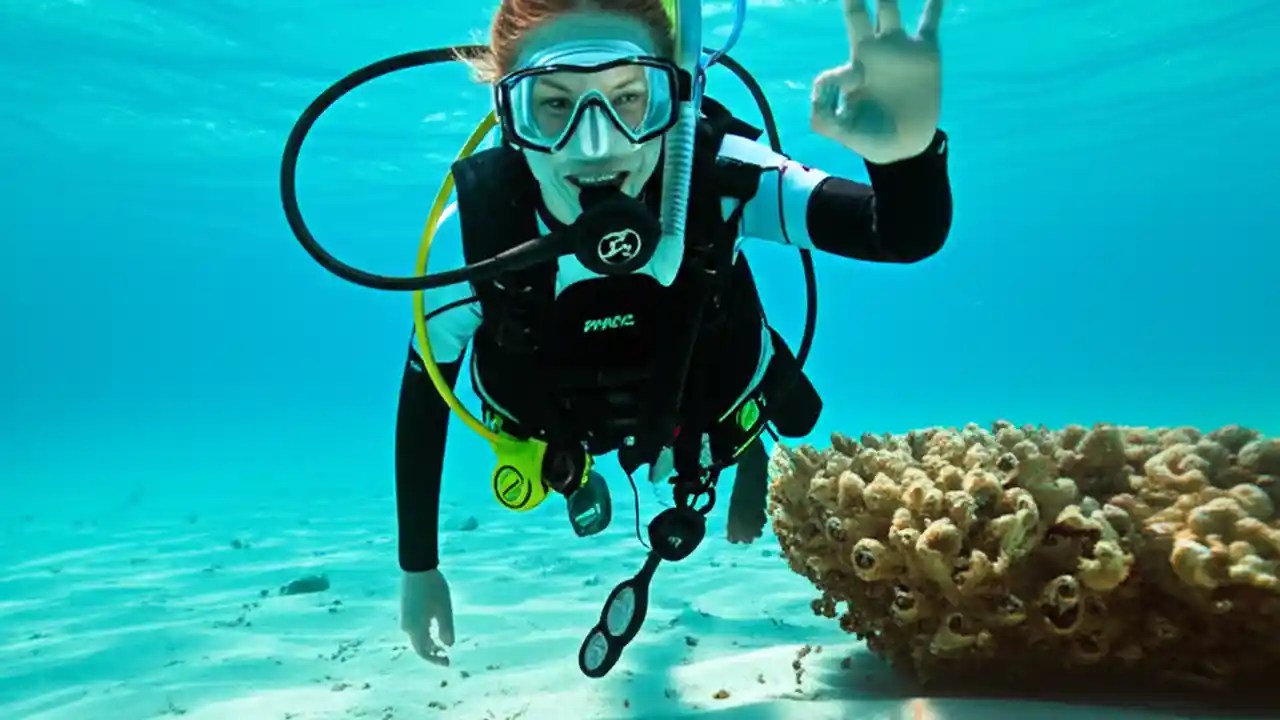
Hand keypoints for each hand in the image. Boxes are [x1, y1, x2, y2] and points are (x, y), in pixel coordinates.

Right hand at [400, 569, 454, 665]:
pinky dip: (424, 634)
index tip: (448, 662)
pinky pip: (414, 629)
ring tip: (442, 645)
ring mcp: (405, 618)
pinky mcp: (406, 610)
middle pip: (419, 647)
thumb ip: (447, 629)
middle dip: (432, 654)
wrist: (417, 568)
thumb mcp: (445, 609)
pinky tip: (434, 630)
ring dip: (429, 644)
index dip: (435, 660)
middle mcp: (407, 626)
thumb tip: (448, 646)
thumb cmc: (434, 588)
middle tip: (447, 656)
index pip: (424, 652)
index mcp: (416, 628)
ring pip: (416, 638)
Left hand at [810, 0, 944, 163]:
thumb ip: (824, 120)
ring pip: (889, 9)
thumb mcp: (844, 133)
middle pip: (855, 14)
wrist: (908, 143)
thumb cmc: (872, 138)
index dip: (832, 89)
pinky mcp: (925, 53)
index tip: (842, 110)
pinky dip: (934, 3)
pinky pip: (931, 21)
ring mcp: (899, 49)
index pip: (832, 73)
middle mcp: (872, 51)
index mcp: (851, 70)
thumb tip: (816, 100)